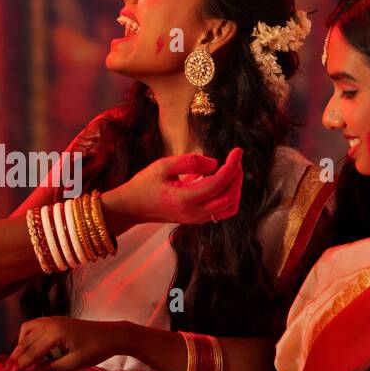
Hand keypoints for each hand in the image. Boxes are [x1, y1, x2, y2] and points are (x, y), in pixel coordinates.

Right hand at [7, 317, 124, 370]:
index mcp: (55, 333)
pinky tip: (29, 347)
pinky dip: (28, 336)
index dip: (21, 364)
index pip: (32, 351)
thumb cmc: (96, 350)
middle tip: (9, 369)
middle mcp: (51, 322)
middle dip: (17, 355)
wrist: (111, 335)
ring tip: (18, 359)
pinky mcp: (56, 320)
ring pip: (28, 329)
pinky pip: (35, 325)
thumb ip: (51, 368)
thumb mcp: (74, 363)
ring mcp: (53, 319)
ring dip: (21, 344)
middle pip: (27, 340)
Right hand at [108, 147, 243, 225]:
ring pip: (229, 208)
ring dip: (235, 188)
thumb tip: (214, 163)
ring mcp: (196, 219)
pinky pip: (221, 211)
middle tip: (235, 159)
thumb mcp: (162, 166)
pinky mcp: (196, 219)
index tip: (237, 151)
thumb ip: (189, 162)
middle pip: (229, 198)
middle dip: (237, 176)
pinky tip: (220, 181)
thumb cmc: (144, 185)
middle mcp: (193, 213)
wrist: (132, 207)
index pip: (218, 183)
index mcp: (185, 199)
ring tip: (231, 170)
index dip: (232, 166)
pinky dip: (228, 196)